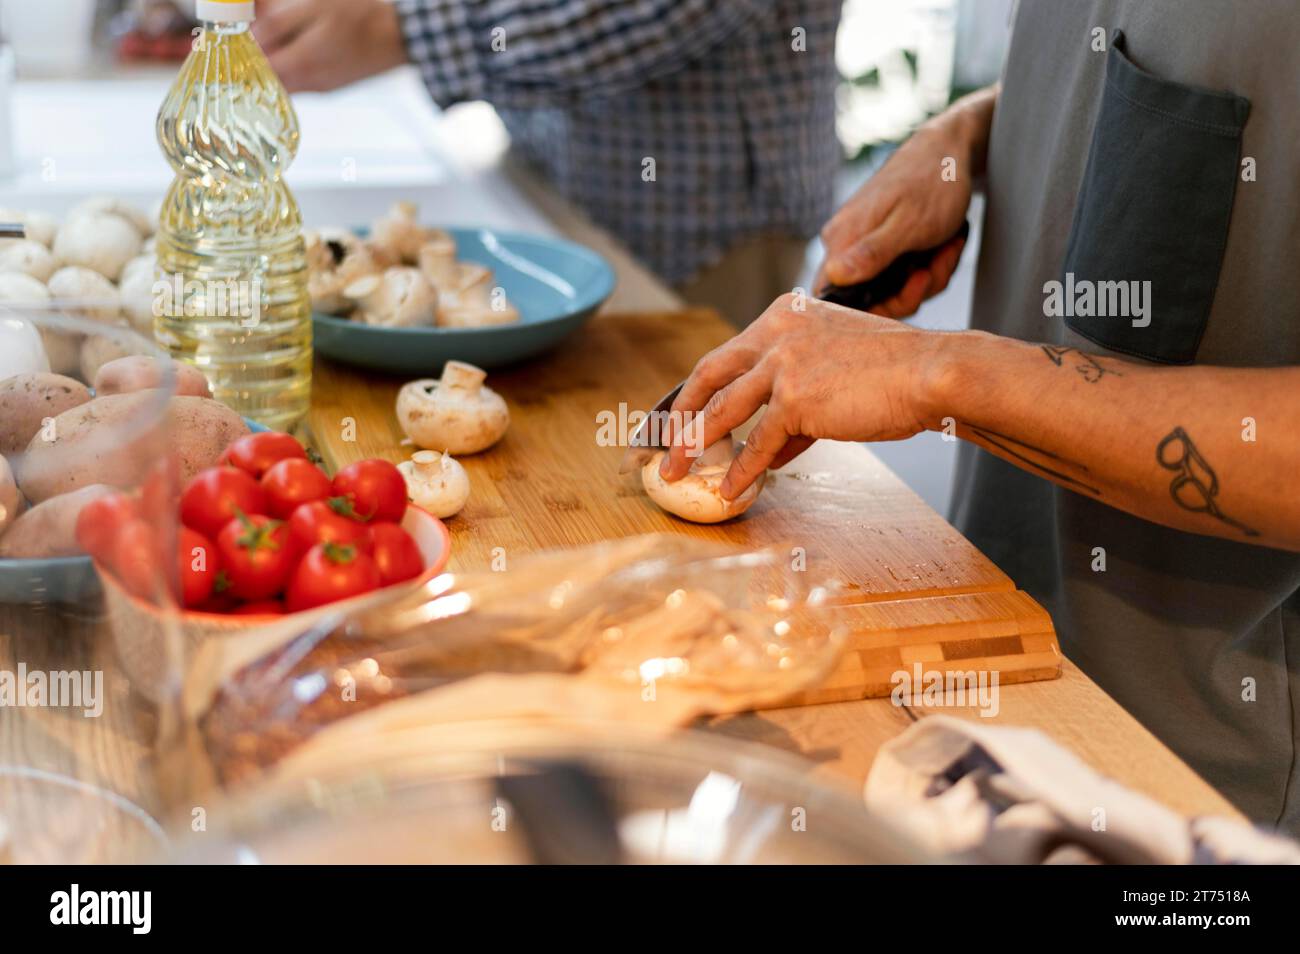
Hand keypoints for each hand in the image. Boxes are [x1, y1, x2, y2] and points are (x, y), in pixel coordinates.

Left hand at [252, 0, 407, 92]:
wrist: (399, 38)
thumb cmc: (360, 15)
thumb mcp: (314, 6)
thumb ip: (278, 22)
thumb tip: (250, 33)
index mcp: (302, 63)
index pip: (253, 67)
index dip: (237, 52)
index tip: (227, 37)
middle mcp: (309, 83)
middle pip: (263, 81)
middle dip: (250, 61)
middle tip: (240, 40)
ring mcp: (320, 88)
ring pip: (280, 84)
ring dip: (268, 67)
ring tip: (264, 45)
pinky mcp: (328, 87)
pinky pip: (298, 83)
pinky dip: (287, 71)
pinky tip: (291, 53)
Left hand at [660, 295, 946, 498]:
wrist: (930, 371)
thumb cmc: (893, 371)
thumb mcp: (835, 372)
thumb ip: (796, 403)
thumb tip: (772, 447)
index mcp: (784, 314)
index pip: (728, 353)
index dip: (700, 387)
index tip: (681, 411)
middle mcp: (777, 330)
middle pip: (709, 374)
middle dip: (680, 412)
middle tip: (661, 440)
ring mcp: (784, 363)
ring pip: (723, 409)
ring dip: (694, 444)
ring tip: (675, 470)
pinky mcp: (796, 397)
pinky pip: (759, 441)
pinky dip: (742, 469)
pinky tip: (729, 488)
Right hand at [817, 122, 972, 317]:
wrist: (948, 152)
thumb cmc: (930, 182)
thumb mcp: (908, 224)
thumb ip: (872, 253)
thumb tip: (834, 277)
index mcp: (842, 240)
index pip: (832, 299)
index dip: (872, 309)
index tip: (910, 292)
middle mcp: (845, 246)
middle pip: (867, 299)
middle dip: (911, 292)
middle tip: (935, 266)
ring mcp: (863, 247)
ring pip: (891, 290)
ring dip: (927, 277)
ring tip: (946, 247)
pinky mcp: (881, 247)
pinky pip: (902, 276)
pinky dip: (929, 266)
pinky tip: (944, 245)